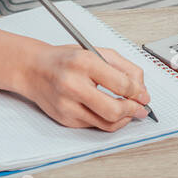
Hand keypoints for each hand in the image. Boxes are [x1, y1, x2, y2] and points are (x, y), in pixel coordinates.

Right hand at [19, 45, 152, 130]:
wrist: (34, 69)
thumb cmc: (66, 60)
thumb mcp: (96, 52)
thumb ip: (124, 68)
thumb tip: (142, 90)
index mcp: (84, 63)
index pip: (121, 84)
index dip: (139, 93)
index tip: (144, 95)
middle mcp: (73, 85)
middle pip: (114, 110)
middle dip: (133, 111)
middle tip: (140, 108)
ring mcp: (67, 105)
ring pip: (106, 123)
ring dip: (124, 119)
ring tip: (128, 111)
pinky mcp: (65, 119)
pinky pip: (95, 126)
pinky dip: (107, 120)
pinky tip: (110, 111)